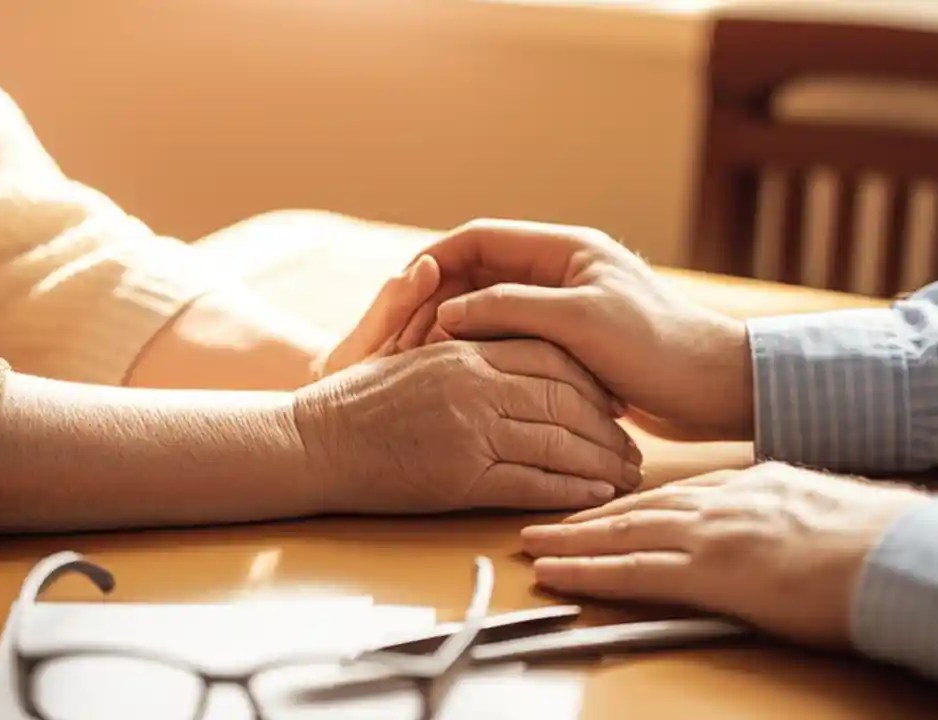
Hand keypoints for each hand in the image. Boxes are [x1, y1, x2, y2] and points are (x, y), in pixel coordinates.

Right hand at [296, 339, 643, 512]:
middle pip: (563, 396)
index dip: (584, 375)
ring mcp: (470, 430)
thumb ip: (415, 309)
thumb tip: (427, 267)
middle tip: (630, 443)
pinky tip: (594, 496)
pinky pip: (533, 481)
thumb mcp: (384, 345)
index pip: (544, 353)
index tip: (608, 396)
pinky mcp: (462, 477)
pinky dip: (571, 489)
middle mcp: (473, 385)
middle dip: (605, 423)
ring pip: (558, 440)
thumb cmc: (343, 400)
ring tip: (625, 474)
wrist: (307, 447)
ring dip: (598, 461)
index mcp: (463, 351)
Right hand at [327, 219, 753, 439]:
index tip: (401, 292)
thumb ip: (511, 308)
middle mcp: (562, 275)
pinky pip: (514, 343)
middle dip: (440, 302)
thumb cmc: (657, 347)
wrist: (716, 388)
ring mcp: (566, 312)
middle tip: (404, 339)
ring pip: (493, 312)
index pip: (480, 239)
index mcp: (565, 251)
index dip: (436, 261)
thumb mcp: (579, 321)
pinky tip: (466, 381)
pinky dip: (486, 355)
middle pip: (480, 275)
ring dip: (460, 332)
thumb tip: (448, 314)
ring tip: (425, 364)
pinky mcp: (573, 349)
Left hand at [521, 463, 928, 645]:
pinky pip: (634, 571)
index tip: (600, 503)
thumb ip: (786, 512)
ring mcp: (713, 534)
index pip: (675, 491)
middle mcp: (723, 501)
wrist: (902, 554)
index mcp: (751, 483)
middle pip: (637, 506)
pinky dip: (589, 572)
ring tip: (533, 543)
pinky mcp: (711, 572)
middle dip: (586, 514)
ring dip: (573, 539)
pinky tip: (557, 574)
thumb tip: (777, 526)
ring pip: (624, 532)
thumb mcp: (824, 509)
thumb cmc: (880, 541)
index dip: (631, 499)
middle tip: (543, 518)